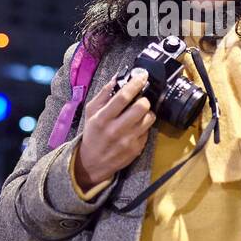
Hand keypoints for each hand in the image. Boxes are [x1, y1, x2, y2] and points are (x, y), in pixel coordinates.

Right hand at [73, 69, 155, 190]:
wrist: (92, 163)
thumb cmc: (92, 134)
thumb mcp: (91, 112)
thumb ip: (103, 94)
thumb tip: (117, 77)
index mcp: (103, 118)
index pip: (123, 97)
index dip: (135, 84)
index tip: (142, 76)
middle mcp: (116, 129)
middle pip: (141, 107)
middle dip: (144, 99)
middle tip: (140, 100)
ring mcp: (128, 140)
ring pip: (149, 118)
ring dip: (147, 113)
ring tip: (139, 114)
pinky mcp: (137, 149)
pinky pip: (148, 131)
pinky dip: (144, 126)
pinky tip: (136, 127)